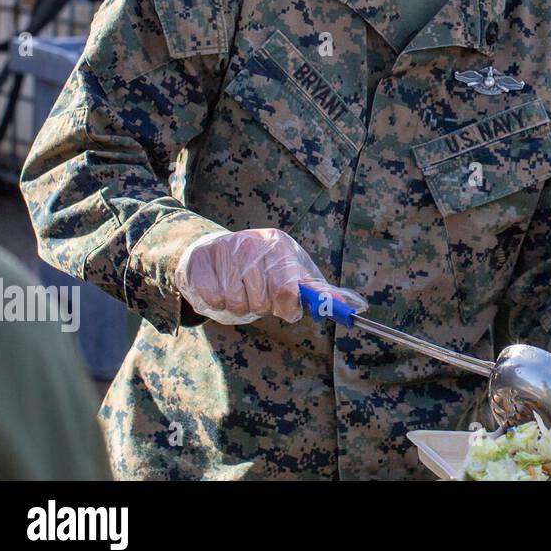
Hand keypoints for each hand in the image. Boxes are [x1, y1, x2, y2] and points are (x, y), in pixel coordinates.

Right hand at [176, 227, 365, 324]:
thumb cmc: (261, 268)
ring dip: (237, 307)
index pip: (288, 287)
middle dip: (259, 306)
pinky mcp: (199, 261)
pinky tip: (219, 289)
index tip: (283, 307)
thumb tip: (352, 307)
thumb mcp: (291, 272)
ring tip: (237, 291)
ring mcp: (224, 249)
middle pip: (260, 301)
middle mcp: (252, 242)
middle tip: (255, 295)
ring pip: (235, 303)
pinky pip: (212, 301)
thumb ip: (317, 291)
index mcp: (279, 244)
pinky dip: (216, 304)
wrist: (213, 251)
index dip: (286, 305)